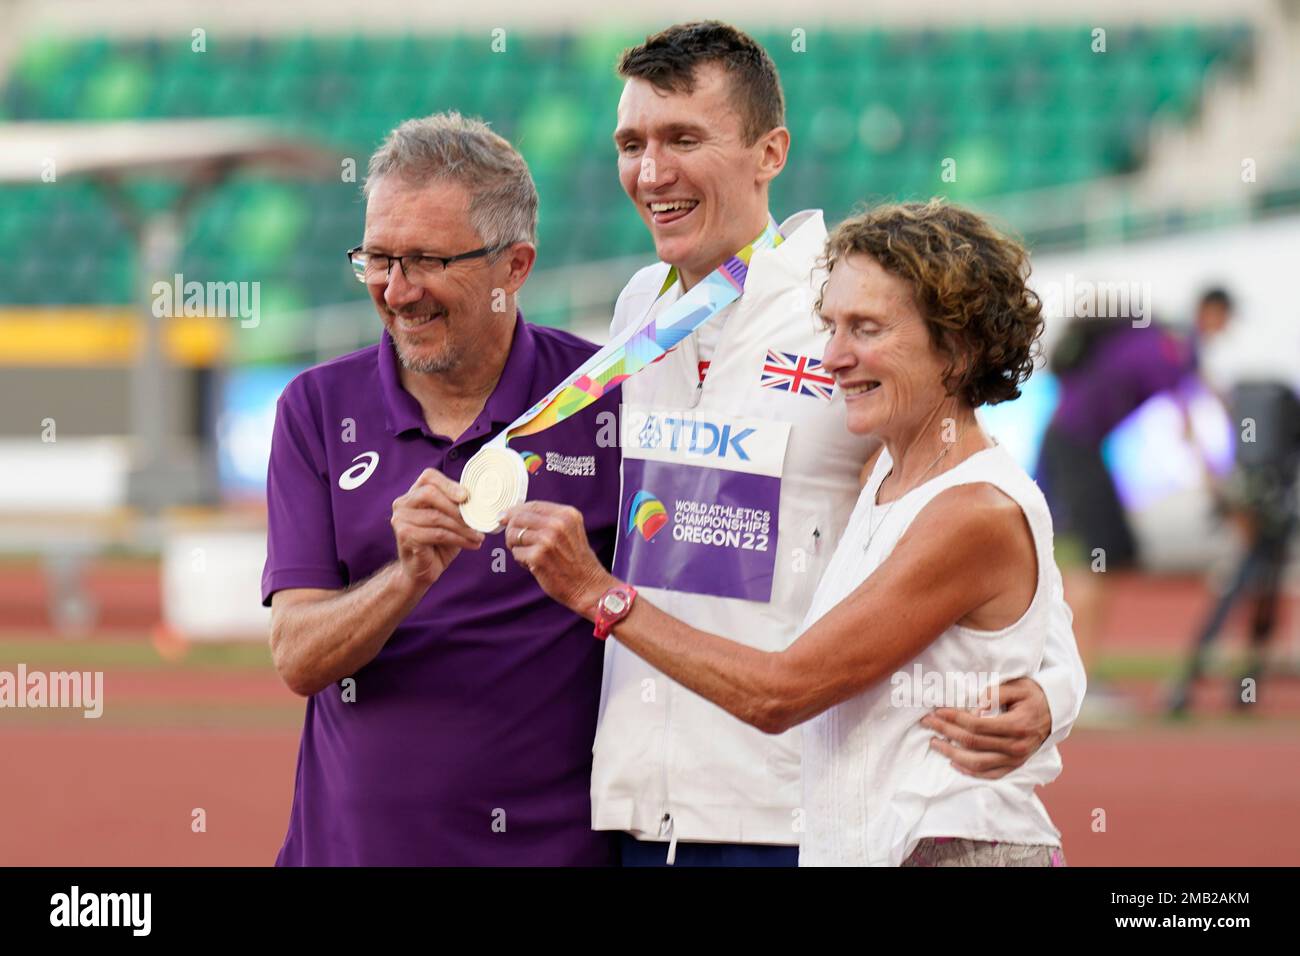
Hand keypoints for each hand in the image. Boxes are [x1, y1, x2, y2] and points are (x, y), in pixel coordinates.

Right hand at [391, 468, 482, 587]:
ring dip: (463, 527)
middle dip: (457, 507)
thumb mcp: (450, 519)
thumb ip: (458, 506)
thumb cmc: (438, 542)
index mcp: (413, 494)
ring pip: (437, 517)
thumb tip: (481, 497)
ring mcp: (400, 520)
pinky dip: (459, 539)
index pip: (429, 477)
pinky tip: (472, 544)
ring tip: (479, 535)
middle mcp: (403, 504)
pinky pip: (438, 534)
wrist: (422, 570)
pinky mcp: (405, 536)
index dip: (448, 484)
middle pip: (430, 494)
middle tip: (477, 520)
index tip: (466, 496)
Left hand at [504, 501, 613, 616]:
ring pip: (514, 535)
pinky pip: (516, 553)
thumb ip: (546, 520)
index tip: (505, 517)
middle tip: (517, 542)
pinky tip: (534, 565)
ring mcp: (547, 540)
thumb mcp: (570, 531)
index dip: (515, 511)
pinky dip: (521, 560)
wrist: (588, 586)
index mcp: (567, 514)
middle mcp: (557, 524)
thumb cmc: (576, 561)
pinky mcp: (538, 557)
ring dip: (516, 546)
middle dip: (512, 530)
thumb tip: (509, 515)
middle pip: (518, 518)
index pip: (532, 505)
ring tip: (530, 554)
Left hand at [919, 678, 1051, 778]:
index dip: (954, 718)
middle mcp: (1016, 746)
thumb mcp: (1018, 685)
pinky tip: (954, 763)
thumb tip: (976, 705)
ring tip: (935, 743)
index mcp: (1017, 725)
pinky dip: (970, 771)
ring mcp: (1016, 759)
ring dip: (952, 753)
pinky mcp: (1015, 766)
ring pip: (977, 763)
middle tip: (928, 722)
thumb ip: (996, 693)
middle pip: (972, 743)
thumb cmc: (1032, 695)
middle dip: (946, 732)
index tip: (938, 711)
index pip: (977, 725)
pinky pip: (990, 774)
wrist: (1054, 712)